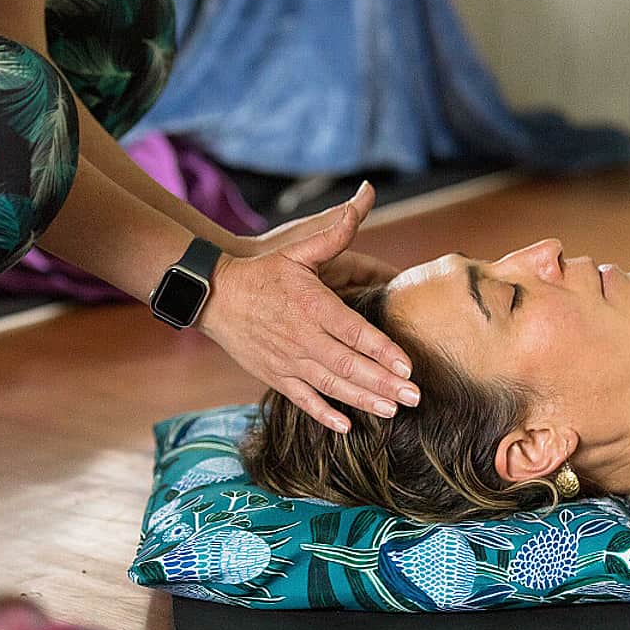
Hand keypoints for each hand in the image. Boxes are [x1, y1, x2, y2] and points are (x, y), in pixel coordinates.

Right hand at [198, 198, 419, 432]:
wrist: (214, 296)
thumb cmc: (261, 272)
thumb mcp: (297, 250)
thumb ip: (334, 235)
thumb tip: (362, 203)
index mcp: (314, 306)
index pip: (356, 333)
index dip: (383, 351)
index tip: (408, 366)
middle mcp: (303, 338)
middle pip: (350, 366)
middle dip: (385, 383)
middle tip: (415, 397)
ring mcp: (288, 360)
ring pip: (332, 386)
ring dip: (364, 400)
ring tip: (392, 410)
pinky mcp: (275, 375)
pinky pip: (303, 400)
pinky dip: (324, 414)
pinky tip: (347, 426)